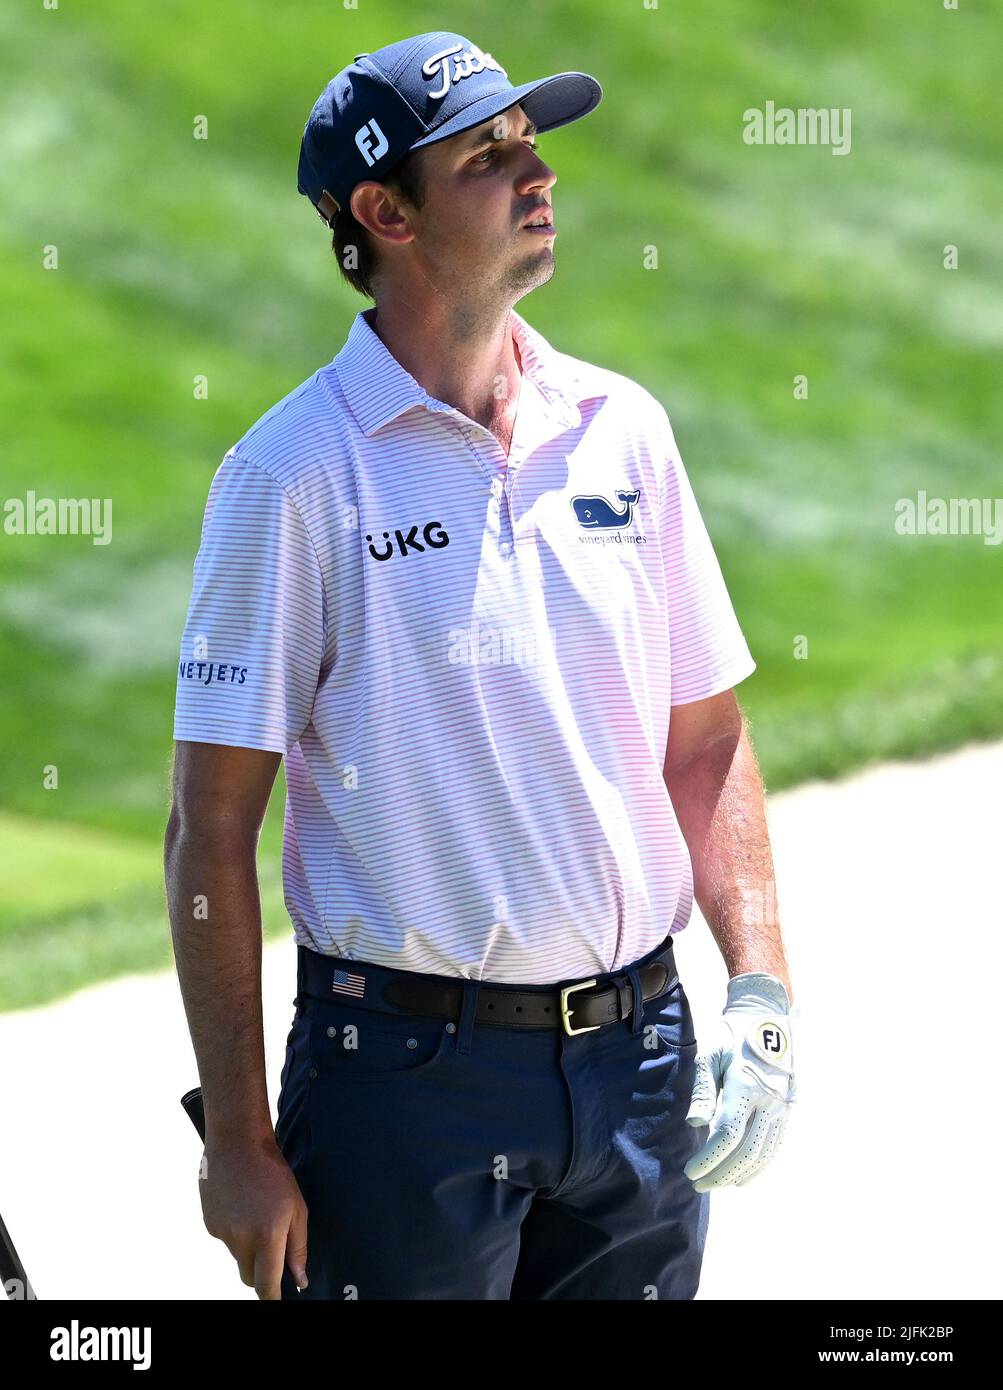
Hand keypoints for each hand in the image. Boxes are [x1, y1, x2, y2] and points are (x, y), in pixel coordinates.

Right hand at [200, 1132, 308, 1298]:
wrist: (237, 1143)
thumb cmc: (273, 1172)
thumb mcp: (297, 1208)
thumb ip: (298, 1247)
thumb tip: (299, 1280)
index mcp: (267, 1235)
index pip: (266, 1284)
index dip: (273, 1296)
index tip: (278, 1298)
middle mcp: (241, 1239)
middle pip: (249, 1277)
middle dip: (261, 1272)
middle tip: (271, 1247)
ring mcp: (222, 1233)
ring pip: (237, 1258)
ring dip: (248, 1249)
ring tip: (256, 1214)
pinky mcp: (209, 1225)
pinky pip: (226, 1241)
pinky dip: (235, 1233)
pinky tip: (241, 1207)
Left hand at [684, 972, 796, 1190]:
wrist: (767, 1019)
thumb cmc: (730, 1037)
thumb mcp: (710, 1054)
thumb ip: (702, 1089)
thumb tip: (696, 1125)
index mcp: (747, 1086)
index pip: (728, 1134)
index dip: (709, 1158)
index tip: (690, 1170)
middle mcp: (769, 1101)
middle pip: (745, 1151)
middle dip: (720, 1173)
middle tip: (697, 1183)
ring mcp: (782, 1108)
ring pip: (762, 1155)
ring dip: (737, 1174)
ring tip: (714, 1183)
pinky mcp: (788, 1111)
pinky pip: (774, 1147)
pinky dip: (758, 1167)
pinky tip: (741, 1178)